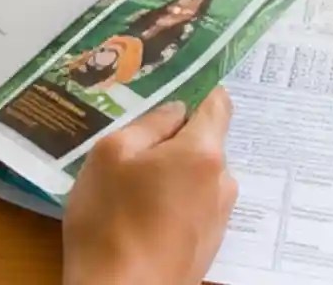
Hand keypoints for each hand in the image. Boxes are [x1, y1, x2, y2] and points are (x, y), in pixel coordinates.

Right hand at [63, 87, 237, 284]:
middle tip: (134, 148)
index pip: (218, 104)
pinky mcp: (207, 244)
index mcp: (203, 152)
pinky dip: (173, 203)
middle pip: (204, 142)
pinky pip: (194, 206)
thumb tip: (175, 112)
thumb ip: (147, 124)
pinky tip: (141, 217)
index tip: (175, 87)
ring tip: (132, 188)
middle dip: (175, 140)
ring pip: (197, 176)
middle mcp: (222, 182)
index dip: (199, 90)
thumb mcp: (111, 155)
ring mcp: (218, 217)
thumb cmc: (110, 222)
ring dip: (172, 174)